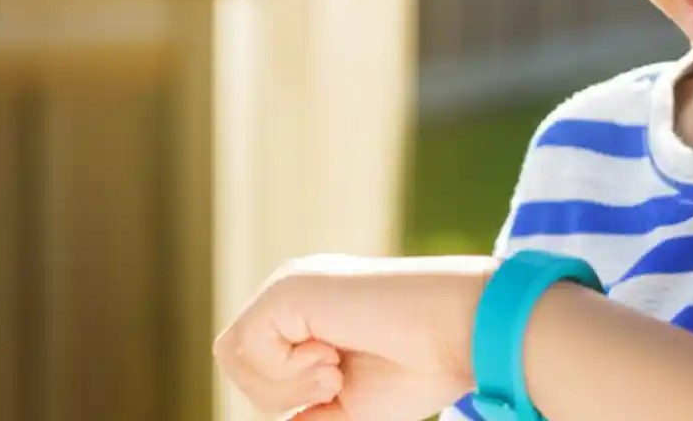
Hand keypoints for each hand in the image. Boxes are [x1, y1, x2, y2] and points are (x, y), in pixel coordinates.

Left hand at [213, 254, 499, 420]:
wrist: (459, 333)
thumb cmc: (420, 368)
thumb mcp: (346, 405)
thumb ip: (305, 412)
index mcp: (309, 314)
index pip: (253, 362)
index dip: (283, 394)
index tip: (338, 387)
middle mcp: (295, 293)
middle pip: (235, 358)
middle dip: (277, 393)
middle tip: (335, 380)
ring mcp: (292, 285)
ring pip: (233, 353)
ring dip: (282, 383)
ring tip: (334, 370)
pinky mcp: (290, 288)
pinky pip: (246, 345)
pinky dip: (286, 371)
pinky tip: (331, 356)